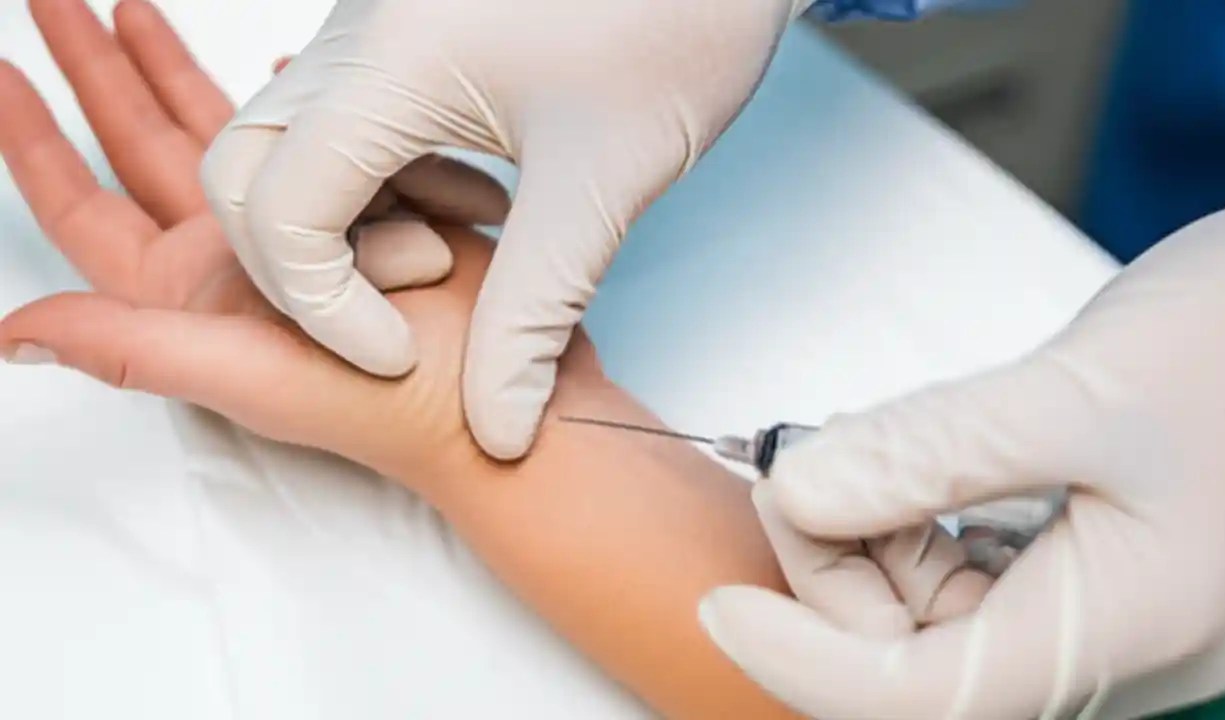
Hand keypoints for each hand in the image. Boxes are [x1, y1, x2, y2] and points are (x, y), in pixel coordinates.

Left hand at [0, 0, 601, 489]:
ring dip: (179, 69)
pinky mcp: (367, 207)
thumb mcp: (251, 375)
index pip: (82, 206)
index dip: (31, 140)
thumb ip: (133, 347)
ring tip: (134, 9)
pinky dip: (295, 95)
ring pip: (223, 129)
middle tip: (56, 4)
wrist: (514, 405)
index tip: (0, 69)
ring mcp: (301, 228)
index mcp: (188, 294)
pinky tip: (282, 59)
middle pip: (141, 148)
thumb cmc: (392, 407)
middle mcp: (235, 259)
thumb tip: (6, 334)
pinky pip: (315, 135)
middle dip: (100, 72)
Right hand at [200, 0, 815, 458]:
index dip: (323, 309)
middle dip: (300, 272)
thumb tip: (495, 428)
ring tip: (458, 258)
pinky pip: (344, 129)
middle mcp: (359, 35)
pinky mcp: (407, 43)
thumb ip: (533, 314)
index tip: (404, 355)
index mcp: (392, 61)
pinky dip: (377, 191)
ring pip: (289, 152)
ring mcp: (375, 33)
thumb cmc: (680, 25)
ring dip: (342, 232)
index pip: (280, 209)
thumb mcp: (602, 180)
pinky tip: (473, 209)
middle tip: (396, 322)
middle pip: (248, 174)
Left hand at [700, 201, 1224, 717]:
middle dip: (836, 571)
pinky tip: (910, 464)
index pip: (926, 699)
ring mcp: (1102, 611)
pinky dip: (915, 524)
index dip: (806, 661)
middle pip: (918, 661)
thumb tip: (802, 489)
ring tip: (859, 449)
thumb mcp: (1076, 392)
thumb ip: (929, 452)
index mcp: (1124, 628)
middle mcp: (1111, 645)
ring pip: (936, 618)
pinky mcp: (1089, 569)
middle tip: (800, 467)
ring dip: (871, 543)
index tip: (722, 607)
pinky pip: (971, 576)